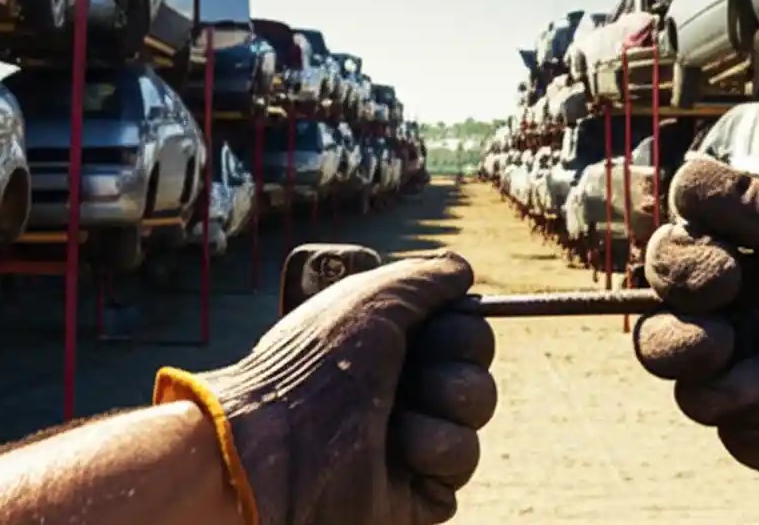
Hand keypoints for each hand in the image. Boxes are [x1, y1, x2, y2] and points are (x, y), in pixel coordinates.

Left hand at [203, 251, 495, 524]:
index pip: (462, 325)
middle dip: (456, 360)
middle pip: (477, 364)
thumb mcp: (373, 296)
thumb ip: (426, 276)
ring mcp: (412, 436)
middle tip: (414, 369)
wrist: (281, 444)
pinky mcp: (421, 486)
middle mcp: (401, 385)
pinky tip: (399, 450)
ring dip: (446, 401)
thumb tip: (463, 272)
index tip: (433, 325)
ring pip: (477, 407)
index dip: (458, 323)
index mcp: (387, 341)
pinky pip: (463, 458)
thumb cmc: (317, 364)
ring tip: (398, 413)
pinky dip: (436, 447)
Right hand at [633, 160, 758, 513]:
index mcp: (748, 268)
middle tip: (726, 335)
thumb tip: (682, 177)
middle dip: (681, 341)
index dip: (676, 270)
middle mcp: (745, 324)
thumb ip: (748, 203)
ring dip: (748, 387)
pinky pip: (744, 441)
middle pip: (657, 337)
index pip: (668, 264)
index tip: (724, 273)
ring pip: (693, 395)